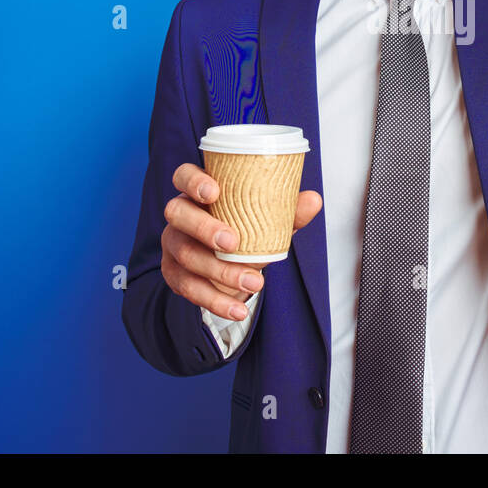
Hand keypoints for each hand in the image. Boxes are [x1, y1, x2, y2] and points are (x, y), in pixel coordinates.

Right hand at [161, 162, 322, 322]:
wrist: (231, 267)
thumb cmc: (246, 231)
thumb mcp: (266, 220)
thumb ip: (287, 211)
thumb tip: (314, 200)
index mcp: (199, 193)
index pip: (183, 176)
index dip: (193, 181)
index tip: (213, 192)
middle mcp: (180, 215)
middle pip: (178, 214)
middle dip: (204, 228)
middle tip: (233, 242)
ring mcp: (173, 245)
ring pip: (186, 255)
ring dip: (220, 271)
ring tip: (254, 283)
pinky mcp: (173, 274)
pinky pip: (189, 288)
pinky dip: (215, 301)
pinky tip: (238, 311)